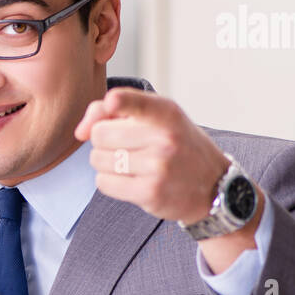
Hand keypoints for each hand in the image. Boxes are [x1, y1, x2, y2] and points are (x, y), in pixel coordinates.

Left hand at [73, 86, 230, 224]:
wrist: (214, 186)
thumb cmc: (179, 146)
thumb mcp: (159, 118)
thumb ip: (116, 111)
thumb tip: (80, 131)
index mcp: (167, 114)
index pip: (136, 102)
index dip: (118, 102)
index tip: (112, 102)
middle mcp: (165, 139)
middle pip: (99, 134)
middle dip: (103, 140)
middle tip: (124, 146)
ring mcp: (158, 167)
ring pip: (97, 159)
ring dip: (105, 162)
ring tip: (130, 163)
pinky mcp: (149, 193)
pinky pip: (103, 182)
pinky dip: (110, 181)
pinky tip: (130, 179)